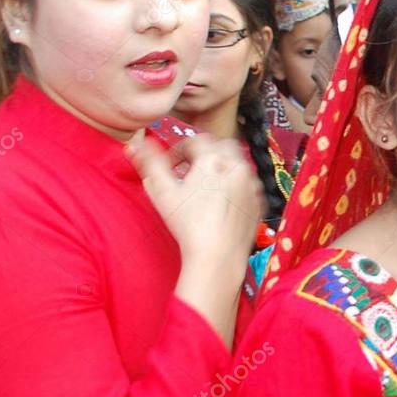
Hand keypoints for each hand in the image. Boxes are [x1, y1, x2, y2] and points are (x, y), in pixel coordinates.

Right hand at [128, 133, 263, 274]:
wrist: (218, 255)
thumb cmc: (190, 225)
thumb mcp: (162, 191)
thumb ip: (149, 163)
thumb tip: (137, 145)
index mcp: (213, 159)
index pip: (195, 141)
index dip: (179, 150)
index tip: (171, 166)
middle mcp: (237, 167)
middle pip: (221, 146)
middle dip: (204, 153)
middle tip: (189, 171)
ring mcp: (251, 184)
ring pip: (237, 164)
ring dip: (221, 168)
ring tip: (204, 187)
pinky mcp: (259, 201)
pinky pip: (247, 184)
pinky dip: (235, 185)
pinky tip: (221, 202)